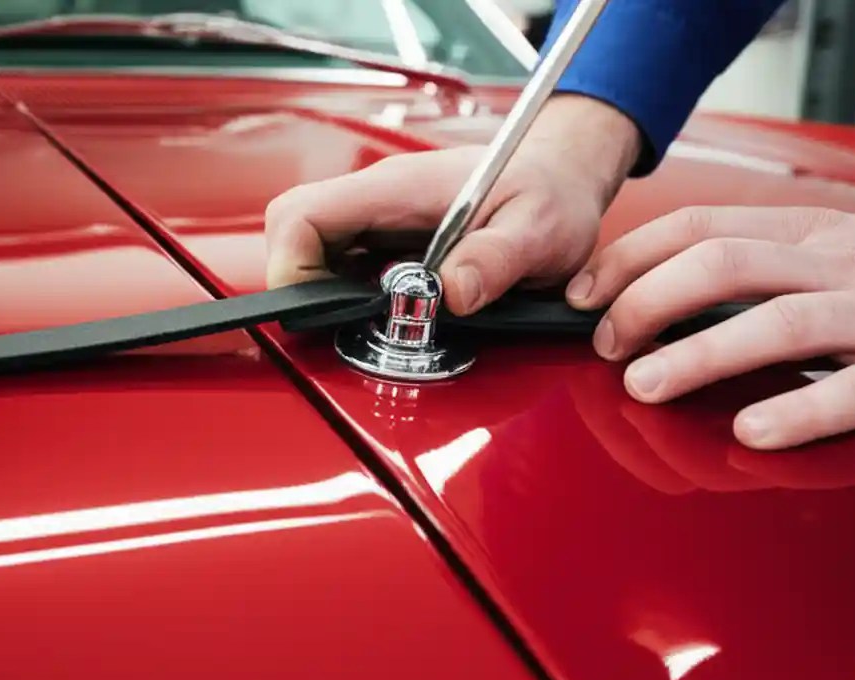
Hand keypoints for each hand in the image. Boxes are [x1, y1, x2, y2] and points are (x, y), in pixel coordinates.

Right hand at [264, 96, 639, 314]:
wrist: (564, 176)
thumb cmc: (552, 193)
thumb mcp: (540, 229)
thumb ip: (495, 259)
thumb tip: (453, 294)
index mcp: (398, 188)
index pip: (301, 213)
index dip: (290, 268)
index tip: (320, 312)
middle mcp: (378, 200)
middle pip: (294, 233)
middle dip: (301, 288)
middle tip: (344, 328)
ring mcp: (380, 219)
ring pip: (313, 251)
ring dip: (326, 295)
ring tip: (374, 325)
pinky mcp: (390, 240)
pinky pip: (343, 265)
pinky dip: (349, 297)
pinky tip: (390, 316)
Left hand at [566, 207, 854, 449]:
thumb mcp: (840, 249)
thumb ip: (764, 261)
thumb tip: (664, 284)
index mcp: (814, 232)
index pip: (702, 226)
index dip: (632, 257)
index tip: (585, 294)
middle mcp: (842, 263)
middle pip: (725, 264)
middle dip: (648, 301)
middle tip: (607, 345)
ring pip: (779, 323)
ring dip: (699, 354)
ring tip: (644, 385)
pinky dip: (799, 411)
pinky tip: (751, 432)